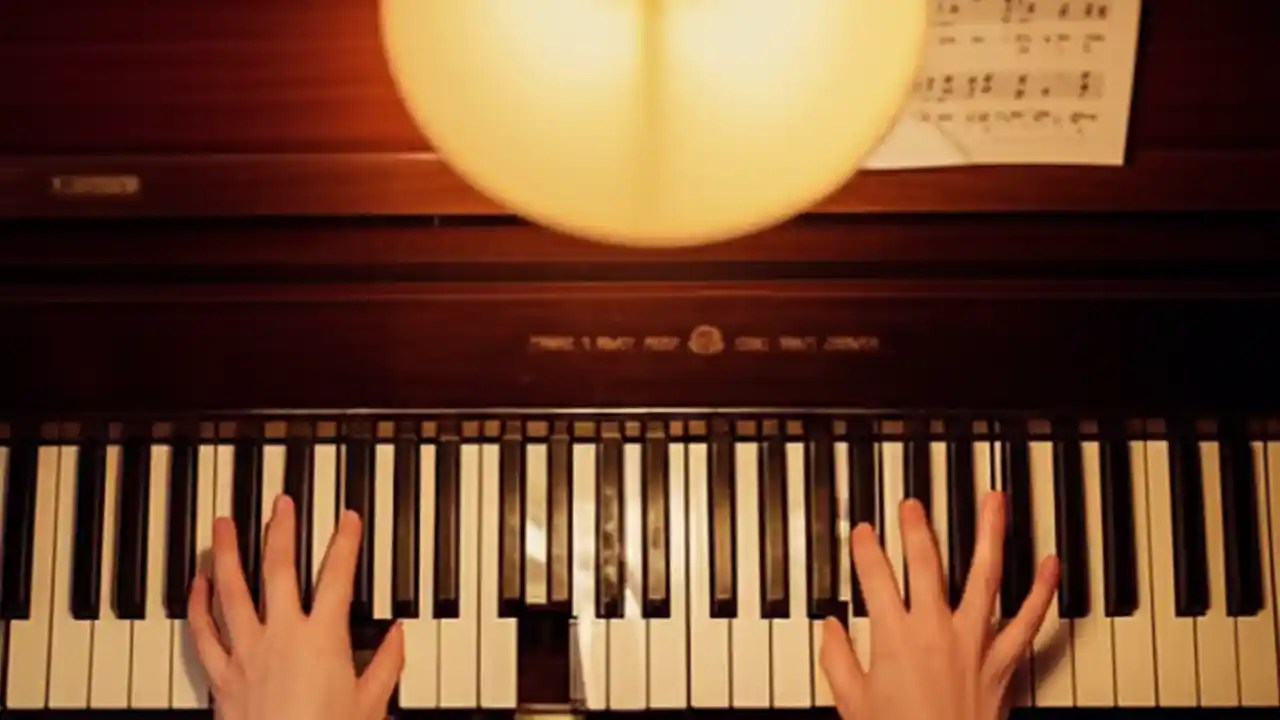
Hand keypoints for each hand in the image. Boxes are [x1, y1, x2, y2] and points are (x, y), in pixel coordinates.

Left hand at [188, 495, 404, 719]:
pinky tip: (198, 582)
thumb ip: (386, 664)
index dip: (345, 542)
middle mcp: (282, 636)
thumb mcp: (371, 704)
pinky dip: (199, 604)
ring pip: (232, 591)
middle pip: (278, 570)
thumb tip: (397, 634)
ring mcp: (247, 653)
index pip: (338, 576)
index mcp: (323, 639)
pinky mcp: (222, 676)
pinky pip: (205, 632)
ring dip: (228, 553)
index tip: (348, 518)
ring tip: (223, 523)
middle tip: (279, 502)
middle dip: (280, 530)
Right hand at [820, 492, 1059, 719]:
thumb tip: (828, 627)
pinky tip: (1050, 563)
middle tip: (913, 504)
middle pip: (927, 564)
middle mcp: (936, 630)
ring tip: (993, 501)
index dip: (866, 550)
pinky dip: (1042, 590)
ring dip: (990, 534)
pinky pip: (1029, 620)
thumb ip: (836, 659)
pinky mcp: (1002, 660)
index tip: (863, 532)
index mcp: (894, 637)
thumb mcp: (852, 701)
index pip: (876, 578)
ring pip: (985, 576)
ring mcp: (973, 641)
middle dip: (917, 529)